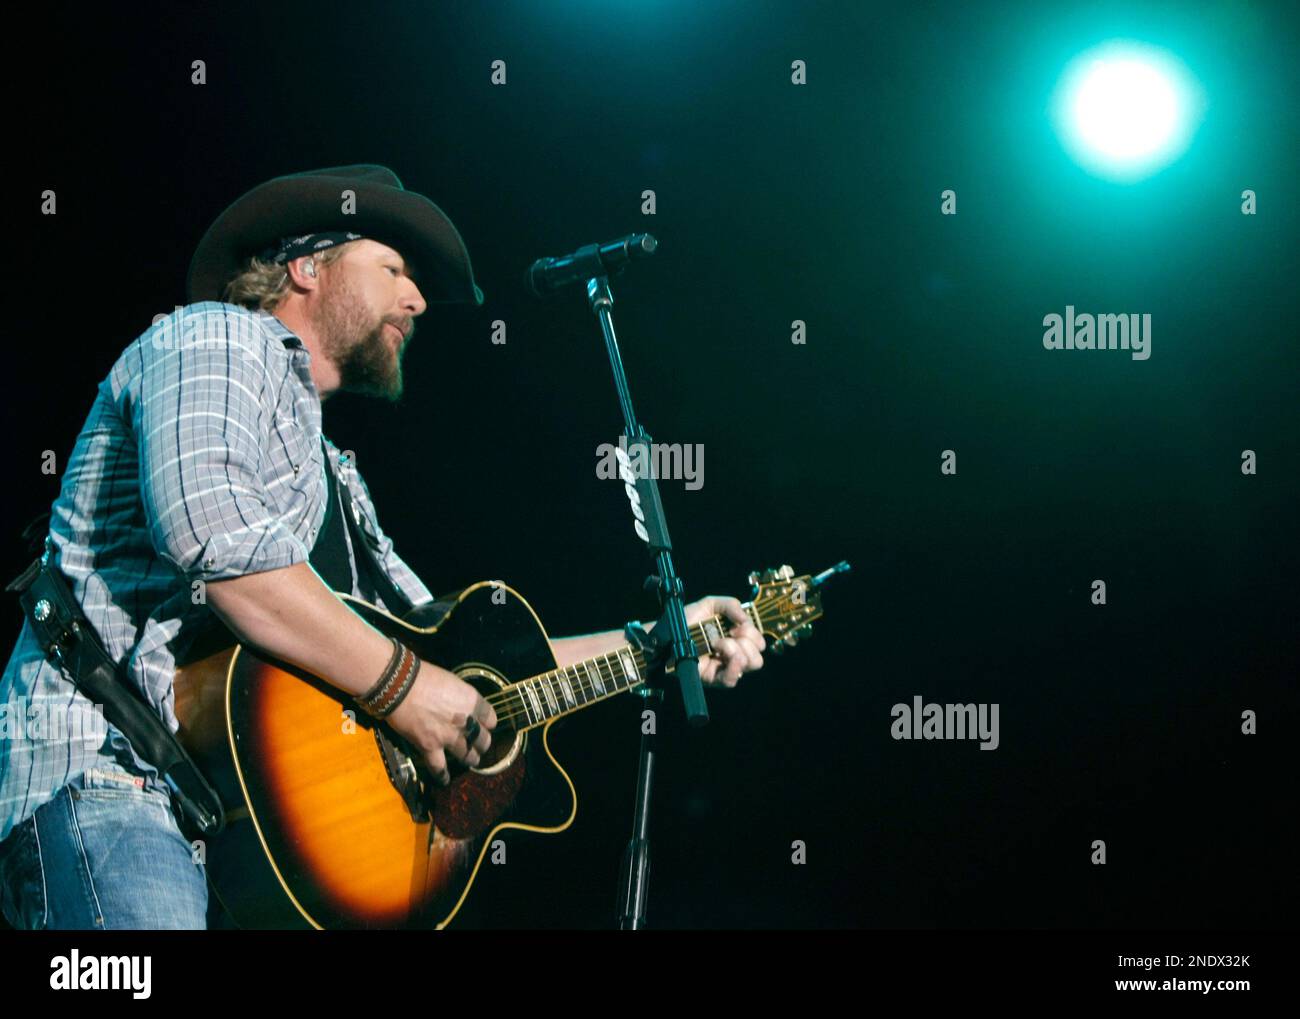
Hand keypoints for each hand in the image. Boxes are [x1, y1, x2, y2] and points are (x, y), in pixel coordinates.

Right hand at [385, 660, 496, 785]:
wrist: (400, 685)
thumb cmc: (424, 677)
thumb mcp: (452, 681)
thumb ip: (461, 697)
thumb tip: (461, 704)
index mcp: (472, 701)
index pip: (491, 718)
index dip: (488, 723)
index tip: (485, 725)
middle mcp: (465, 721)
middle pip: (483, 739)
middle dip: (482, 743)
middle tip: (479, 745)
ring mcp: (449, 736)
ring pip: (468, 756)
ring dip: (471, 759)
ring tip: (471, 761)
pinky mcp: (430, 747)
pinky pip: (440, 767)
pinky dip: (442, 776)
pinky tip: (445, 780)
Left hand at [682, 595, 765, 687]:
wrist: (667, 634)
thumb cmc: (686, 620)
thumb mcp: (710, 604)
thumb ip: (731, 605)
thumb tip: (745, 619)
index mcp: (735, 638)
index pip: (758, 642)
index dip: (752, 632)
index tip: (737, 626)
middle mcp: (733, 654)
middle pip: (758, 657)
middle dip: (748, 642)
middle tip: (729, 635)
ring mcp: (724, 667)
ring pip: (750, 666)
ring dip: (736, 651)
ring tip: (717, 644)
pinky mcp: (713, 677)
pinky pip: (732, 680)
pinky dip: (732, 667)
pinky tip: (720, 656)